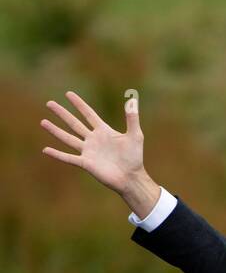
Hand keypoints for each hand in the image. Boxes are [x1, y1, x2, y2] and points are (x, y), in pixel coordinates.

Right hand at [40, 90, 157, 214]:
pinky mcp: (86, 163)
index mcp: (103, 131)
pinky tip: (46, 150)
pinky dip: (57, 154)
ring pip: (68, 138)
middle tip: (49, 103)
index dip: (79, 104)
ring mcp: (88, 151)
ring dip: (55, 130)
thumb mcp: (135, 135)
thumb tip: (132, 100)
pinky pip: (69, 158)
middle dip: (62, 113)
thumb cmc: (135, 158)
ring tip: (43, 121)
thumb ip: (132, 118)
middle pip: (74, 123)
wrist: (131, 178)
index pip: (88, 114)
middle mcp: (93, 140)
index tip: (68, 94)